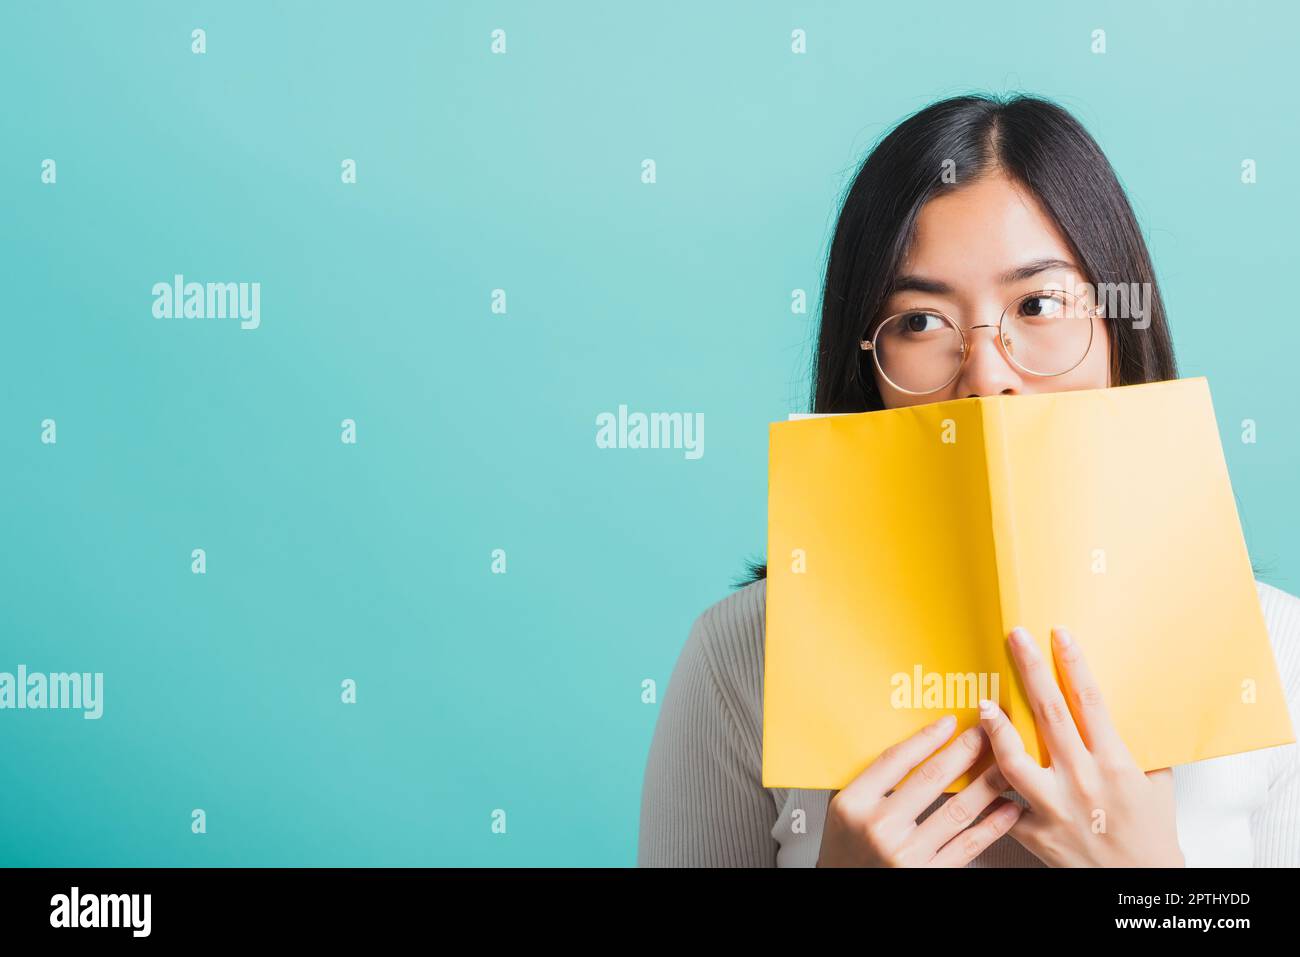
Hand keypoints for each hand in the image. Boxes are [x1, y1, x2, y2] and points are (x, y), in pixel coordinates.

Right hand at [816, 713, 1022, 866]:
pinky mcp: (927, 875)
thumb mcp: (842, 812)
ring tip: (1006, 768)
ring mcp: (905, 854)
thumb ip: (870, 783)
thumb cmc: (845, 852)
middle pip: (931, 778)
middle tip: (986, 734)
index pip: (895, 760)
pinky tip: (1007, 810)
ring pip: (957, 811)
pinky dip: (992, 825)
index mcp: (853, 805)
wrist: (843, 891)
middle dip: (966, 751)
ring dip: (987, 785)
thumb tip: (914, 747)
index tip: (949, 722)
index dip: (926, 738)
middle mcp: (879, 828)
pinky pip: (967, 846)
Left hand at [978, 625, 1183, 866]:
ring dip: (996, 729)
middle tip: (1015, 638)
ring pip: (1014, 760)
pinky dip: (986, 788)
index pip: (1090, 702)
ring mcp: (1056, 808)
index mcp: (1116, 764)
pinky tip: (970, 767)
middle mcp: (1083, 781)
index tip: (1059, 634)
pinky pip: (1002, 806)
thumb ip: (1135, 750)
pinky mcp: (1035, 833)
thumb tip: (1118, 714)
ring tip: (983, 704)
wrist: (1141, 885)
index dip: (1073, 664)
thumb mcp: (1155, 786)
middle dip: (1030, 671)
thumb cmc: (1151, 836)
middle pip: (1050, 715)